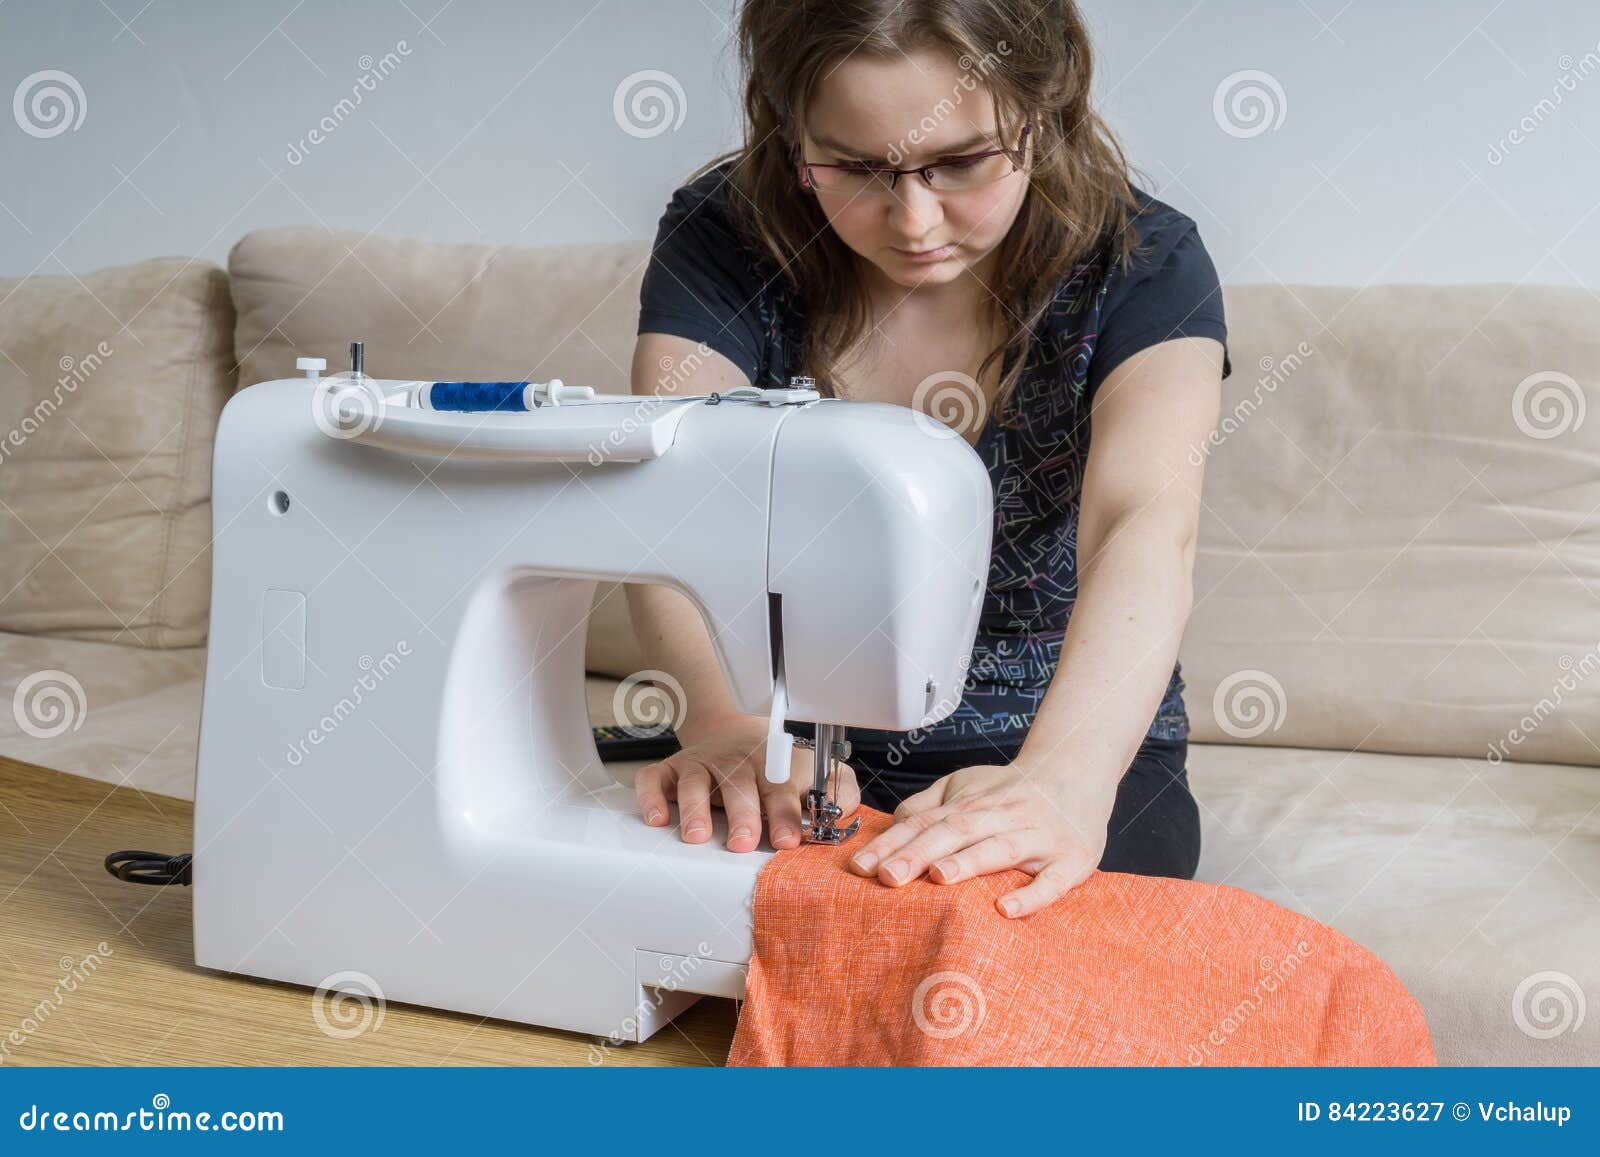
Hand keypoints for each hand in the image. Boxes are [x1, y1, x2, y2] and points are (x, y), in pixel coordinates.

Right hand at [634, 722, 859, 851]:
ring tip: (698, 836)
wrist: (734, 730)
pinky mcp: (673, 769)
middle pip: (738, 786)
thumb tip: (849, 810)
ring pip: (695, 782)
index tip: (788, 840)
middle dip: (742, 815)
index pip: (781, 789)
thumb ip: (839, 789)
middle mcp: (737, 763)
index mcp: (774, 765)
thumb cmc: (776, 764)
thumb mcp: (813, 770)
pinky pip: (655, 778)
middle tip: (743, 842)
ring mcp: (702, 765)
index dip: (785, 815)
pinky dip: (652, 797)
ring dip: (695, 808)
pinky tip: (657, 818)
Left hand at [845, 757, 1114, 916]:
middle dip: (919, 854)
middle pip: (955, 833)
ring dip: (969, 863)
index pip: (924, 823)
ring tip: (939, 877)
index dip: (892, 844)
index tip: (861, 866)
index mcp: (970, 805)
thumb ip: (928, 804)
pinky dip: (1031, 895)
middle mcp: (1000, 817)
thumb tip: (893, 825)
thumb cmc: (1013, 789)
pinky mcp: (1071, 860)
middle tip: (887, 876)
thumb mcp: (966, 785)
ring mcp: (1037, 838)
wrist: (1077, 771)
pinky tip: (1008, 909)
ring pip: (999, 849)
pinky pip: (1052, 881)